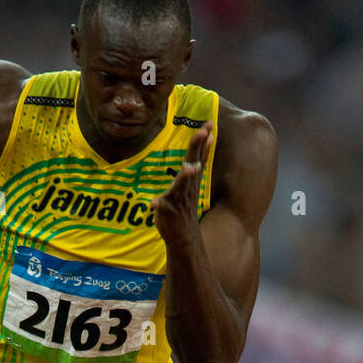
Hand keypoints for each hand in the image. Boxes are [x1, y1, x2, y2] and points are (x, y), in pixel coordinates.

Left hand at [150, 124, 212, 245]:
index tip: (208, 125)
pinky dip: (159, 205)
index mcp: (191, 180)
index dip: (203, 141)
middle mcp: (187, 187)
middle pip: (193, 164)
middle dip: (198, 148)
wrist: (183, 236)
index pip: (198, 157)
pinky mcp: (168, 212)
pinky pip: (163, 208)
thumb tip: (209, 138)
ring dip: (184, 178)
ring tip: (189, 169)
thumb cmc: (184, 205)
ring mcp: (178, 199)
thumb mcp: (192, 181)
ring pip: (181, 186)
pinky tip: (154, 203)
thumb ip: (198, 161)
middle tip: (204, 133)